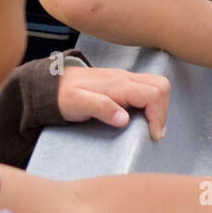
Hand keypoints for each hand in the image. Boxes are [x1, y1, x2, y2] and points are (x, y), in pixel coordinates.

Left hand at [56, 66, 170, 140]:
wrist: (49, 84)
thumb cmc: (61, 96)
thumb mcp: (76, 104)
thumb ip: (100, 108)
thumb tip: (125, 118)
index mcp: (118, 84)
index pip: (153, 94)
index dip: (159, 115)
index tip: (152, 134)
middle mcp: (125, 78)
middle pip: (161, 85)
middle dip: (163, 109)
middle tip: (154, 130)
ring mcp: (125, 78)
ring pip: (157, 85)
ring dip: (159, 105)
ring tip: (150, 125)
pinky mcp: (122, 83)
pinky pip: (147, 87)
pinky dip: (152, 102)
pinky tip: (142, 117)